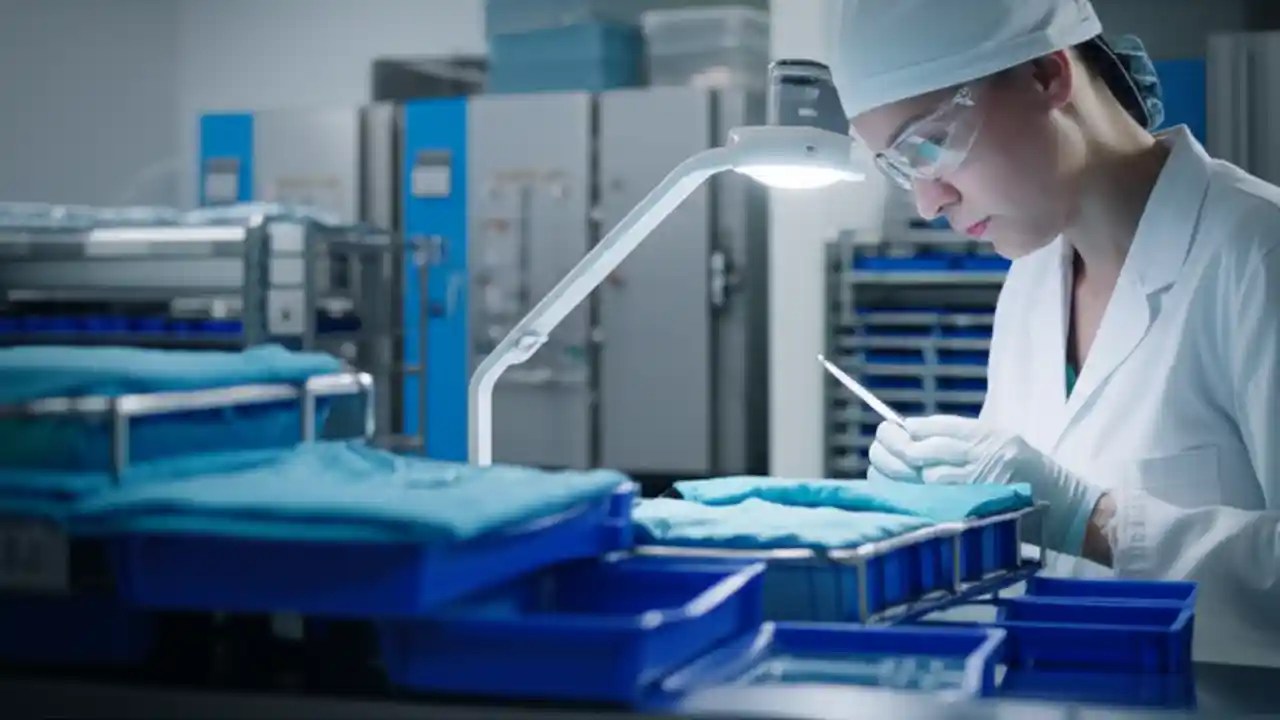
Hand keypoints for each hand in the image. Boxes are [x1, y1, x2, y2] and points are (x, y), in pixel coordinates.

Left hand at [867, 415, 1104, 556]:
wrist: (1063, 509)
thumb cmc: (1027, 473)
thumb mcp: (999, 442)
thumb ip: (960, 437)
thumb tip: (911, 432)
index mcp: (988, 436)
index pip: (937, 427)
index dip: (908, 427)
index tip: (893, 426)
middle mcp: (981, 458)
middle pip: (918, 450)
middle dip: (891, 444)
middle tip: (878, 441)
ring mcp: (975, 486)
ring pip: (917, 476)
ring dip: (891, 468)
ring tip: (879, 462)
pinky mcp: (971, 508)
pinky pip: (927, 498)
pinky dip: (904, 490)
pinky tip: (891, 485)